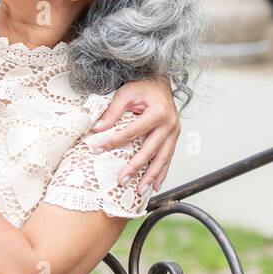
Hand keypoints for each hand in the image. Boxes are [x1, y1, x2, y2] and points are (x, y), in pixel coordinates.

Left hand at [89, 78, 180, 193]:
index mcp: (158, 112)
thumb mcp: (126, 93)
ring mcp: (174, 132)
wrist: (162, 83)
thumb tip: (98, 129)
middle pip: (150, 150)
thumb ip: (113, 111)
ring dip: (152, 176)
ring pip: (163, 158)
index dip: (114, 141)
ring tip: (140, 190)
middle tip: (122, 180)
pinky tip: (155, 185)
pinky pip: (168, 158)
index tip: (98, 150)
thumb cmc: (145, 86)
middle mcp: (169, 124)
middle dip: (136, 167)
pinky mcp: (174, 137)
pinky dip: (162, 172)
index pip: (132, 131)